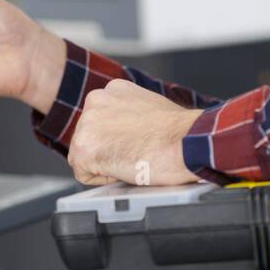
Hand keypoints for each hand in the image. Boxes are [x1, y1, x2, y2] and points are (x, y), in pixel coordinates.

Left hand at [67, 78, 203, 185]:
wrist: (186, 142)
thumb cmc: (179, 132)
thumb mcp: (150, 108)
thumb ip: (128, 114)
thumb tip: (122, 131)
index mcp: (113, 90)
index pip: (100, 121)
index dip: (118, 138)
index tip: (135, 143)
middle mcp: (96, 100)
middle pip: (89, 137)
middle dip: (108, 150)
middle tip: (136, 152)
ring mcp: (87, 124)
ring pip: (84, 155)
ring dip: (105, 163)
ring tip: (133, 158)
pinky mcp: (84, 149)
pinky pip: (84, 174)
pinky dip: (103, 178)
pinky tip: (125, 167)